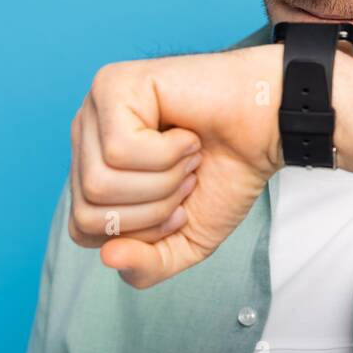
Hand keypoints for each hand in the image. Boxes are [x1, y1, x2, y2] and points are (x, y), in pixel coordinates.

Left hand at [67, 44, 282, 287]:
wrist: (269, 127)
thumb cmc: (228, 171)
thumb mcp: (185, 239)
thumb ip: (146, 266)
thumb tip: (108, 256)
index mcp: (94, 170)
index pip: (83, 230)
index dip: (140, 231)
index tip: (180, 206)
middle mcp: (85, 137)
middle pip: (89, 212)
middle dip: (153, 208)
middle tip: (187, 176)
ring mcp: (95, 109)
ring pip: (100, 182)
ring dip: (163, 179)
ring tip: (188, 154)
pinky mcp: (113, 86)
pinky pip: (118, 149)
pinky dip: (166, 152)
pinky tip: (185, 133)